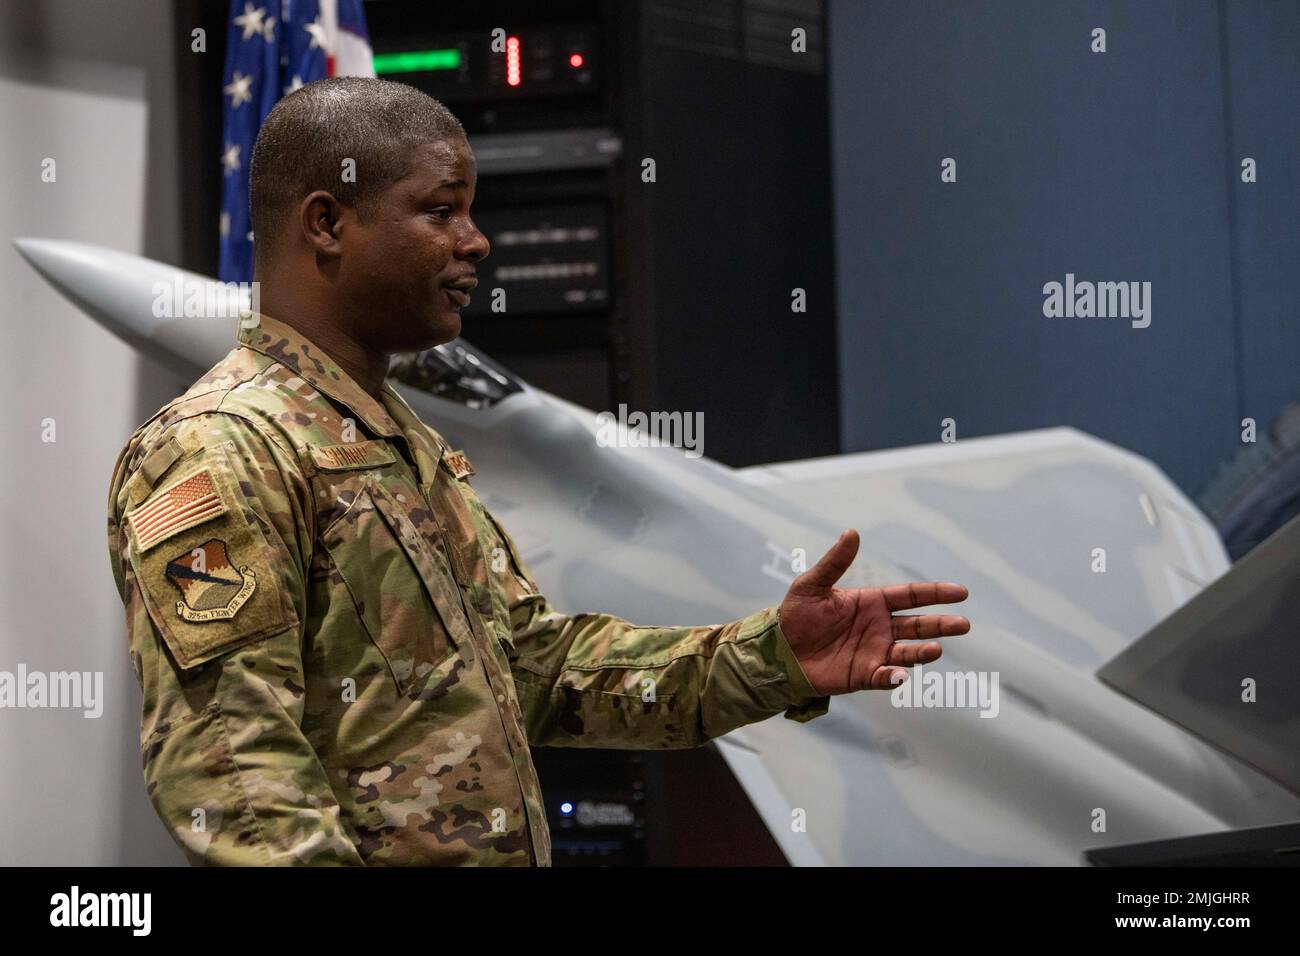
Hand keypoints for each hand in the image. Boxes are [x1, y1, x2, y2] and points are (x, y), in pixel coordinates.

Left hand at [778, 529, 969, 694]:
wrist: (779, 650)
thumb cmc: (795, 615)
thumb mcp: (812, 585)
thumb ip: (835, 562)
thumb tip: (852, 532)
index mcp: (872, 602)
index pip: (911, 596)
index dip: (936, 594)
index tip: (960, 592)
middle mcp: (879, 627)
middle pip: (918, 625)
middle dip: (941, 625)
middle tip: (963, 624)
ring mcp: (874, 652)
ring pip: (907, 652)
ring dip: (922, 651)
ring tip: (936, 649)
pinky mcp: (863, 675)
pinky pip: (884, 676)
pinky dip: (894, 676)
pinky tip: (901, 674)